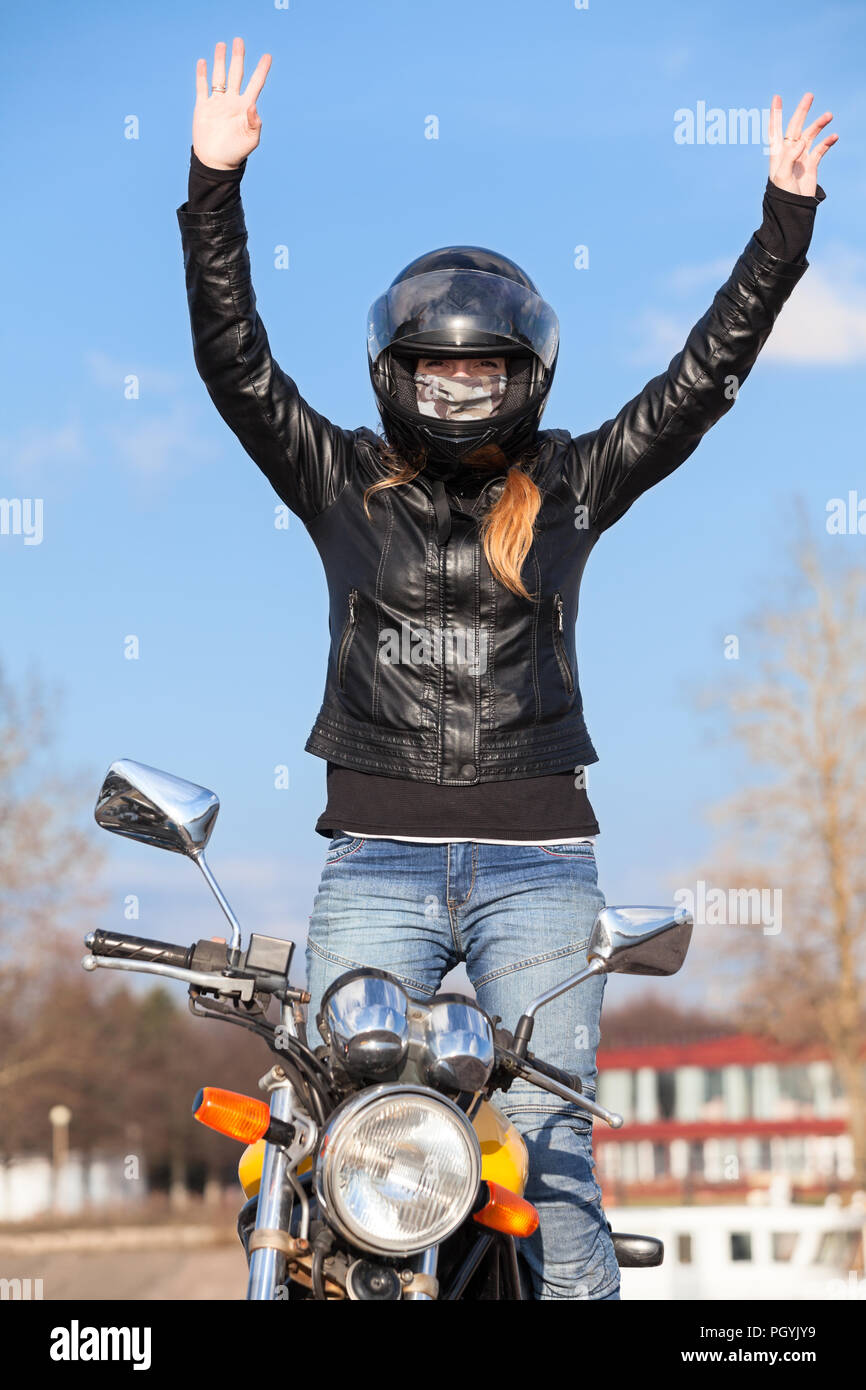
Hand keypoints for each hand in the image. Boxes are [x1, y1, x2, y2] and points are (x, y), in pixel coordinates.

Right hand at [192, 37, 270, 170]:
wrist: (216, 162)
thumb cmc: (236, 153)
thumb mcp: (251, 139)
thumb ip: (254, 122)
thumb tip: (253, 105)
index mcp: (246, 107)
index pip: (255, 84)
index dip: (261, 70)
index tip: (268, 56)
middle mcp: (232, 102)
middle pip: (236, 74)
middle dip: (238, 58)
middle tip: (239, 41)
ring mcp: (218, 103)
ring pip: (219, 76)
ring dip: (220, 61)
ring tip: (222, 45)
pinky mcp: (203, 107)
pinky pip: (202, 87)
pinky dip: (202, 75)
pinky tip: (203, 62)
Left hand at [768, 92, 836, 196]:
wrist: (793, 209)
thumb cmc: (782, 193)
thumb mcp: (782, 175)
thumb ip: (789, 157)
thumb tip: (800, 141)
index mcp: (778, 153)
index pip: (775, 130)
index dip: (776, 114)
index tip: (776, 98)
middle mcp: (789, 152)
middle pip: (795, 127)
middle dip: (802, 111)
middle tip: (809, 96)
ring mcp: (801, 157)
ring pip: (810, 135)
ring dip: (819, 125)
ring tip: (829, 116)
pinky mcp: (811, 165)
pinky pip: (820, 149)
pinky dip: (827, 142)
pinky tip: (834, 137)